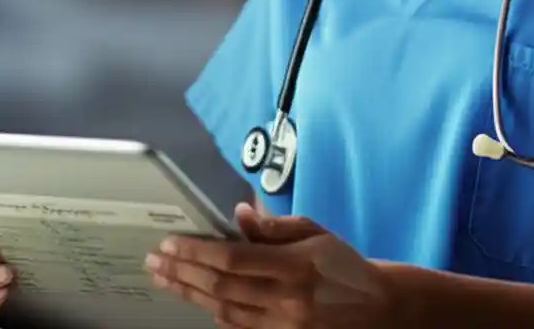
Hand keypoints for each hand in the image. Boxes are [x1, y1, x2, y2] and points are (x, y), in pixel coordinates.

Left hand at [145, 204, 397, 328]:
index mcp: (294, 266)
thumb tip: (238, 215)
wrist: (379, 308)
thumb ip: (276, 226)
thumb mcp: (316, 233)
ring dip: (189, 294)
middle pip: (220, 287)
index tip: (169, 243)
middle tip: (154, 261)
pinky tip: (196, 300)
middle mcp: (286, 299)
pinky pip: (239, 326)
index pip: (232, 259)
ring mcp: (283, 325)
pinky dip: (214, 312)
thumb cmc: (345, 264)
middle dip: (182, 272)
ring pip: (223, 310)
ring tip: (165, 280)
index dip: (196, 252)